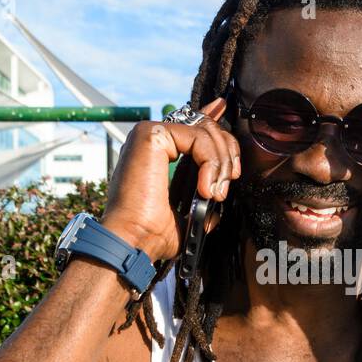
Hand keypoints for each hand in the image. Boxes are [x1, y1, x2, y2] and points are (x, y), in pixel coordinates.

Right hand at [100, 97, 240, 260]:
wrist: (134, 240)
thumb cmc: (152, 232)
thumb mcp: (189, 213)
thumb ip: (204, 195)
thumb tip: (221, 191)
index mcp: (157, 152)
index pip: (192, 127)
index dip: (214, 123)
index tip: (227, 121)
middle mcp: (152, 138)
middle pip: (205, 126)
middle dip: (227, 154)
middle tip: (226, 185)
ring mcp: (150, 133)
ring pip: (205, 131)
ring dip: (222, 163)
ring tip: (216, 192)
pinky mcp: (152, 134)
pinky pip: (198, 137)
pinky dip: (211, 163)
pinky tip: (205, 188)